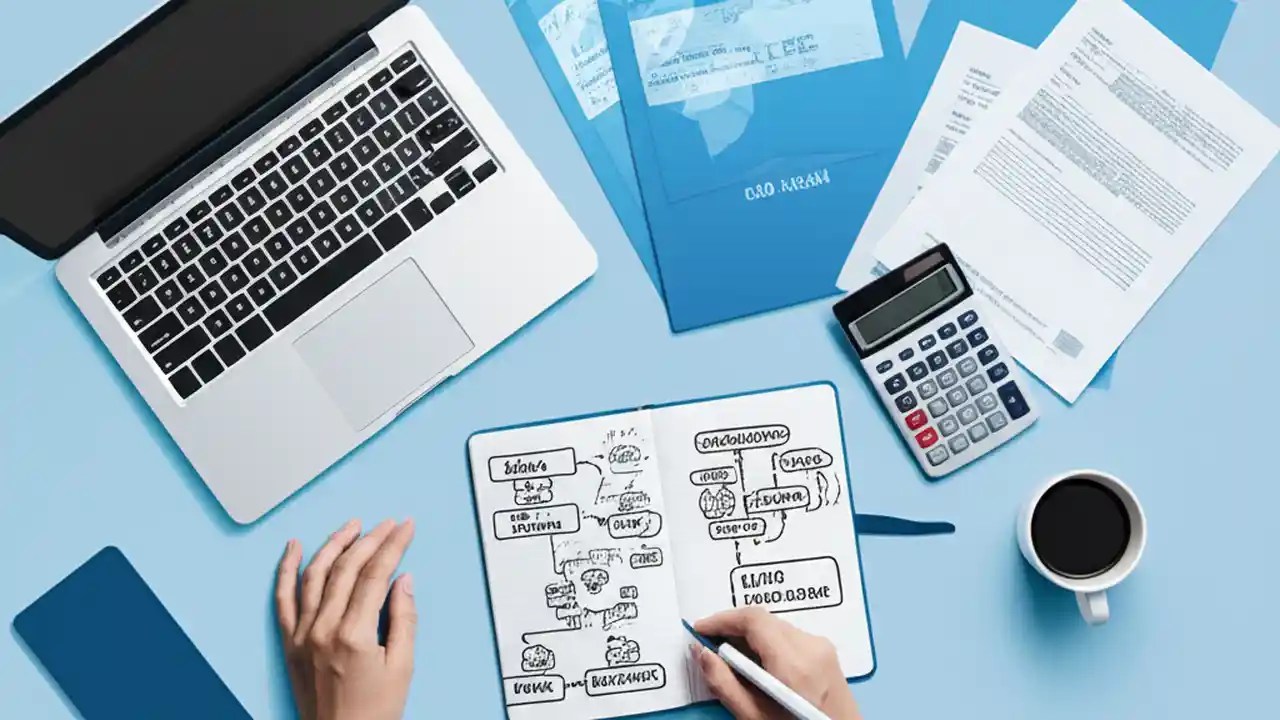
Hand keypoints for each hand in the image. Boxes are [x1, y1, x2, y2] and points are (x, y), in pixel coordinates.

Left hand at [275, 519, 416, 719]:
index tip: (405, 527)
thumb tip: (403, 581)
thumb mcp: (402, 667)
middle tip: (388, 523)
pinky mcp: (289, 643)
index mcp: (354, 635)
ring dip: (333, 545)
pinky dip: (286, 570)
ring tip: (351, 526)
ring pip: (315, 576)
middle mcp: (323, 630)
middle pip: (347, 569)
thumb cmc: (374, 712)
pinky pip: (282, 599)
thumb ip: (404, 619)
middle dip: (370, 540)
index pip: (376, 575)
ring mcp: (302, 635)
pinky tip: (293, 548)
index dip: (393, 546)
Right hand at [693, 608, 860, 719]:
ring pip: (776, 627)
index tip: (700, 630)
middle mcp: (811, 646)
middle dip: (733, 628)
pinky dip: (769, 643)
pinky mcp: (828, 653)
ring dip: (751, 636)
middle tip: (710, 646)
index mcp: (793, 663)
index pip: (753, 619)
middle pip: (764, 621)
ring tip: (732, 659)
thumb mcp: (753, 717)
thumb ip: (723, 683)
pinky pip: (790, 637)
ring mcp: (823, 647)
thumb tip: (700, 652)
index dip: (722, 619)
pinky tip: (759, 665)